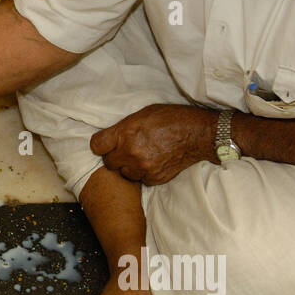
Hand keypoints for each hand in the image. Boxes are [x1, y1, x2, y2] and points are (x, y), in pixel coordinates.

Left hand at [90, 104, 215, 185]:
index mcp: (125, 133)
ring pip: (124, 173)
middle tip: (127, 150)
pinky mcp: (154, 178)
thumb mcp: (142, 114)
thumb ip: (124, 128)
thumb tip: (111, 137)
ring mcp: (143, 167)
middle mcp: (131, 152)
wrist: (198, 133)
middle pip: (108, 162)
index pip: (96, 145)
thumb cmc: (171, 119)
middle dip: (115, 157)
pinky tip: (153, 162)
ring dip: (129, 167)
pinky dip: (144, 173)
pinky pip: (141, 179)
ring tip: (142, 156)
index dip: (101, 145)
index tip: (106, 144)